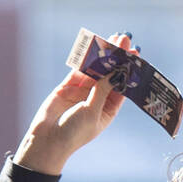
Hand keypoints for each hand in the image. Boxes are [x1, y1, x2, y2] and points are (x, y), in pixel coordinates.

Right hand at [14, 32, 138, 174]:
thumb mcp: (92, 111)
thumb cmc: (74, 133)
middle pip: (108, 75)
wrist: (48, 140)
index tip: (135, 55)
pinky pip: (78, 70)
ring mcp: (81, 92)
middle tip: (124, 39)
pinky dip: (85, 59)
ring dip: (103, 55)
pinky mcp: (67, 87)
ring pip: (94, 70)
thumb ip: (102, 90)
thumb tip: (114, 71)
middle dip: (117, 58)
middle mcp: (95, 100)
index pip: (120, 87)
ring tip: (113, 39)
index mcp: (107, 110)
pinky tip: (94, 48)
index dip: (127, 71)